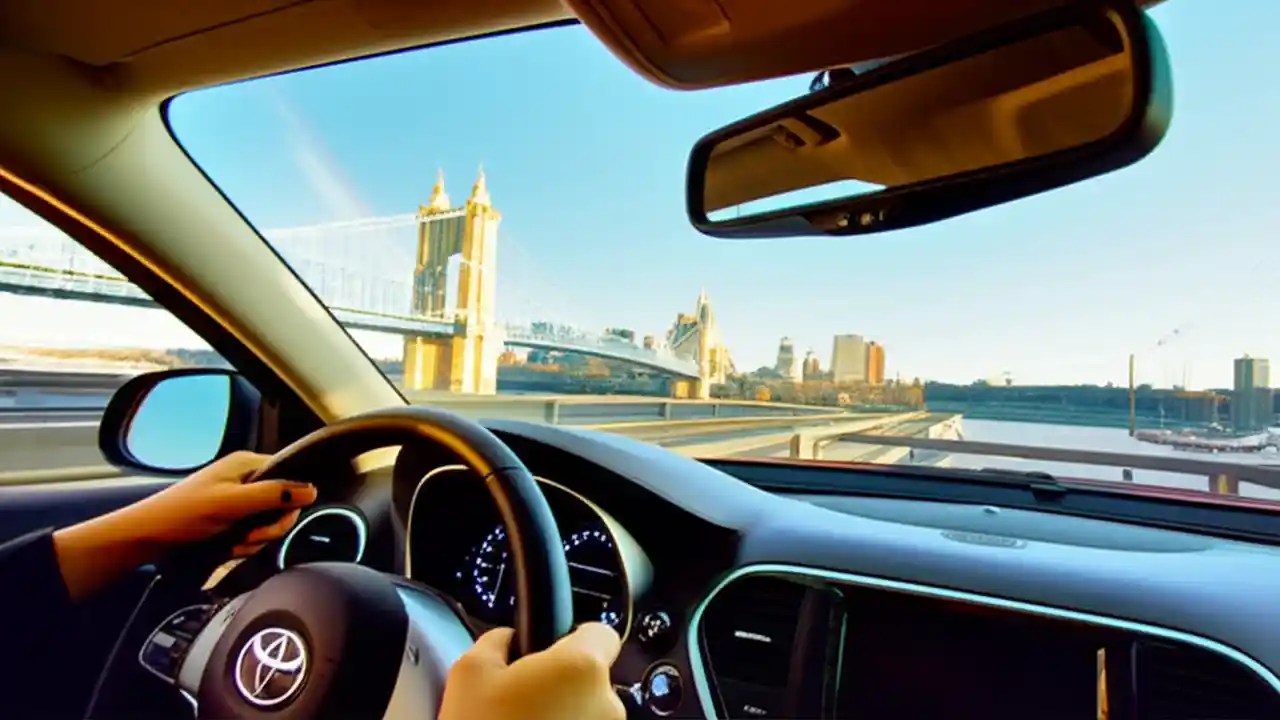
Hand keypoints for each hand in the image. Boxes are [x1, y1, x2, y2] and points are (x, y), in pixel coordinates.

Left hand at [126, 451, 318, 555]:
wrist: (148, 537)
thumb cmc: (184, 514)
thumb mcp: (232, 503)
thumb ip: (273, 495)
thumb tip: (312, 491)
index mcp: (247, 464)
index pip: (291, 476)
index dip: (290, 501)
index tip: (275, 519)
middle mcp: (247, 479)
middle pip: (283, 505)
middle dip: (268, 527)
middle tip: (248, 535)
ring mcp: (240, 501)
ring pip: (269, 523)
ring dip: (254, 539)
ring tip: (231, 542)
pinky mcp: (233, 520)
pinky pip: (254, 534)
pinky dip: (244, 544)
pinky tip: (227, 547)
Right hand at [439, 623, 624, 719]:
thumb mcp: (469, 673)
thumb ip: (497, 641)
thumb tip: (507, 638)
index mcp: (581, 668)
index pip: (602, 633)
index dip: (575, 636)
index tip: (553, 647)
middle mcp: (607, 704)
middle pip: (592, 679)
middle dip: (562, 684)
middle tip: (522, 698)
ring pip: (589, 714)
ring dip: (566, 717)